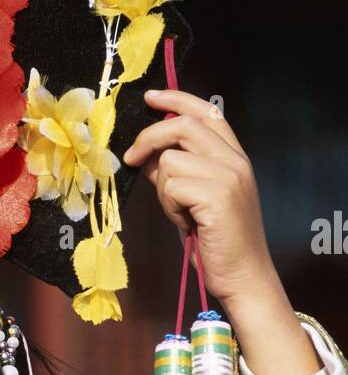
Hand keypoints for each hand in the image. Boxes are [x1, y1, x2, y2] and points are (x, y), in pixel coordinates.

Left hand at [122, 87, 279, 306]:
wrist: (243, 275)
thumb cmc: (216, 241)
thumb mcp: (194, 199)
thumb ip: (176, 172)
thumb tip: (147, 155)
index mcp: (235, 157)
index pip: (207, 112)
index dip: (176, 100)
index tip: (150, 98)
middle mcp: (235, 161)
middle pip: (183, 126)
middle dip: (149, 140)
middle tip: (131, 160)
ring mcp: (229, 177)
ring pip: (171, 161)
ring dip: (163, 190)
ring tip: (180, 213)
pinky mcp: (217, 197)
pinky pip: (172, 186)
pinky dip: (170, 207)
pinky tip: (187, 223)